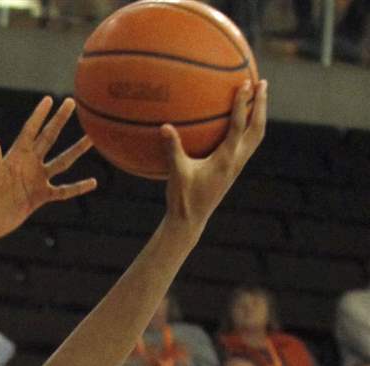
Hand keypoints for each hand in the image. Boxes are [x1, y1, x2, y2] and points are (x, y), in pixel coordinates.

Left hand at [0, 97, 95, 246]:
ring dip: (77, 150)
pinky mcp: (39, 198)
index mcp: (14, 156)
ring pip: (61, 162)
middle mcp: (27, 164)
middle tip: (73, 102)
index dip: (39, 115)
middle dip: (59, 120)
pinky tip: (93, 182)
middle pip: (48, 138)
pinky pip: (63, 191)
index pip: (29, 130)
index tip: (49, 99)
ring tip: (93, 137)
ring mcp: (35, 180)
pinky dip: (77, 188)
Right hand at [161, 80, 266, 232]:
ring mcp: (237, 166)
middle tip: (262, 83)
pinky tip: (241, 123)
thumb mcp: (176, 173)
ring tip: (259, 98)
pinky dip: (249, 129)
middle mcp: (236, 161)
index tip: (245, 83)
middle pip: (257, 128)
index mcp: (225, 159)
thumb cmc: (182, 199)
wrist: (190, 222)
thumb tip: (163, 127)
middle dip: (262, 104)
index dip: (243, 103)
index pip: (238, 126)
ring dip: (260, 116)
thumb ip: (172, 149)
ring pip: (256, 137)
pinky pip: (247, 145)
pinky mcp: (233, 170)